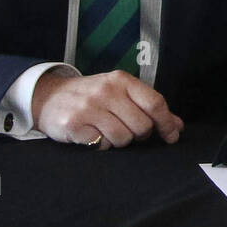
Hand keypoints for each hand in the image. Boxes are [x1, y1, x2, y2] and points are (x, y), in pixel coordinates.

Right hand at [32, 70, 182, 149]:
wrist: (48, 97)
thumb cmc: (92, 96)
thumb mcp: (120, 93)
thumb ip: (148, 107)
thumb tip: (177, 126)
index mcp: (121, 80)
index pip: (155, 102)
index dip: (167, 123)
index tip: (172, 136)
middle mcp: (106, 91)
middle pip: (142, 125)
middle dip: (139, 134)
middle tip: (128, 129)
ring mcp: (89, 108)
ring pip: (123, 138)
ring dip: (120, 141)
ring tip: (108, 131)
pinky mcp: (74, 125)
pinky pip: (103, 146)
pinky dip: (102, 146)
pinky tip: (94, 136)